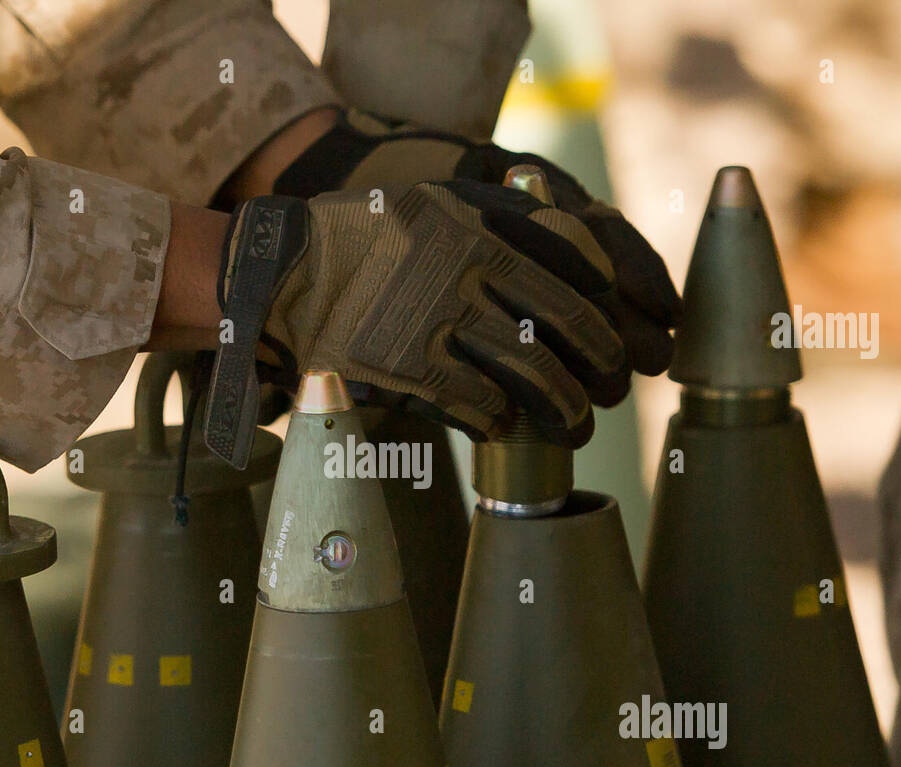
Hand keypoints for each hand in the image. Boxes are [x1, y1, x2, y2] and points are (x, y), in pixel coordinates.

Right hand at [220, 180, 631, 447]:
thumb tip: (578, 252)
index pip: (575, 265)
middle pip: (564, 324)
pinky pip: (480, 405)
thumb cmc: (363, 238)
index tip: (616, 334)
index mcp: (478, 227)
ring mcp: (438, 322)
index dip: (608, 307)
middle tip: (611, 388)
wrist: (283, 275)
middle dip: (600, 362)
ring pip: (531, 373)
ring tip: (576, 427)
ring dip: (564, 407)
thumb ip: (501, 218)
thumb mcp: (434, 204)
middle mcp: (466, 271)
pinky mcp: (410, 370)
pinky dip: (503, 422)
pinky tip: (508, 428)